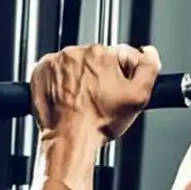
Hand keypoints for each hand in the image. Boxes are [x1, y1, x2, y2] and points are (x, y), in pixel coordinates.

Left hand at [30, 44, 161, 139]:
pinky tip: (70, 96)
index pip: (122, 54)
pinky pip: (56, 70)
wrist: (70, 137)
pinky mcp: (40, 71)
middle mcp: (76, 53)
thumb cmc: (100, 121)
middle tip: (103, 97)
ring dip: (82, 77)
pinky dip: (62, 81)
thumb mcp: (139, 96)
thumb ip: (149, 68)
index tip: (121, 88)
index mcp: (101, 53)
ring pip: (77, 64)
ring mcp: (55, 61)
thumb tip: (149, 52)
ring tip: (85, 99)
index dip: (126, 73)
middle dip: (102, 75)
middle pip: (97, 59)